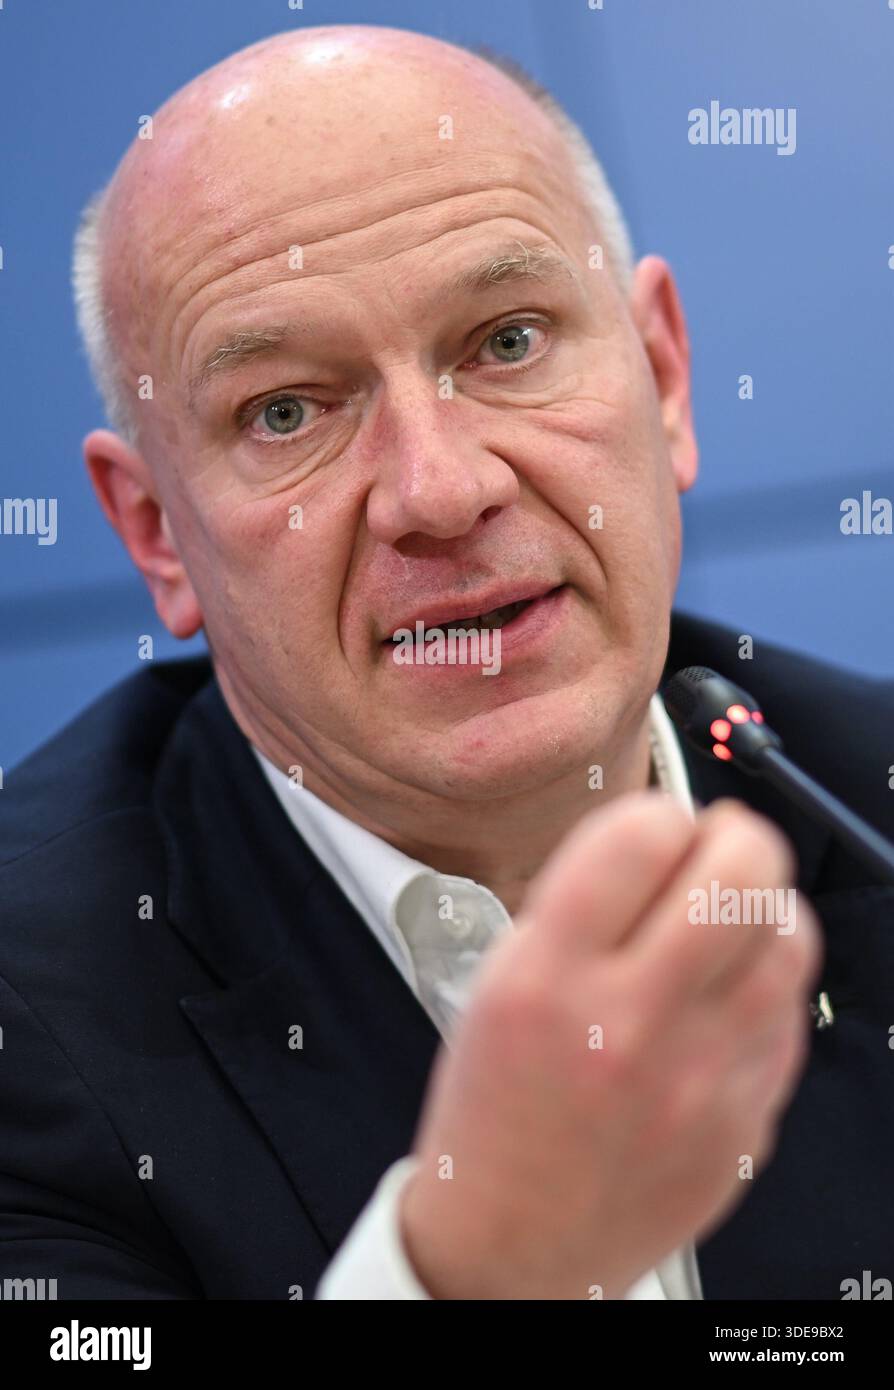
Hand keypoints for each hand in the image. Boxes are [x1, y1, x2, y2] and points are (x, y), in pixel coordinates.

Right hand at [399, 791, 821, 1298]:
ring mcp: (699, 1079)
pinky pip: (791, 1017)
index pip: (642, 834)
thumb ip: (579, 904)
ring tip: (732, 916)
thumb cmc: (496, 1110)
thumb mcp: (498, 982)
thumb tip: (665, 837)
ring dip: (765, 906)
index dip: (659, 812)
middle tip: (717, 847)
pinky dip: (768, 983)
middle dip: (736, 836)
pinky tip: (729, 991)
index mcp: (547, 978)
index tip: (658, 826)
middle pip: (740, 874)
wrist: (511, 1245)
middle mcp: (629, 1022)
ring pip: (788, 939)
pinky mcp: (745, 1124)